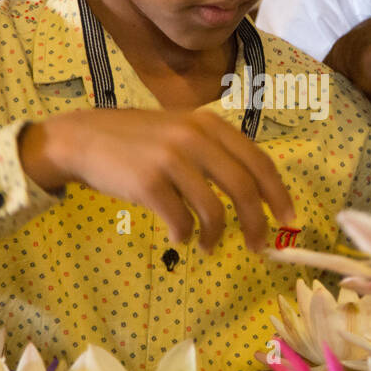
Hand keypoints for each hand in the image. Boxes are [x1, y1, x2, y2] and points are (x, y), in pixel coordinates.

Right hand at [18, 109, 296, 251]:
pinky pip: (181, 220)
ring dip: (216, 236)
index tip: (288, 219)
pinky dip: (185, 234)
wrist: (82, 139)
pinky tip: (180, 236)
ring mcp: (171, 160)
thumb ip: (214, 151)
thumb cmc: (136, 140)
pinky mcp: (149, 183)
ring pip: (214, 210)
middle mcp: (195, 137)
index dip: (278, 193)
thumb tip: (253, 193)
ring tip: (208, 246)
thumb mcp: (180, 131)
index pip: (258, 160)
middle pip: (244, 188)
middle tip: (258, 245)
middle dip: (257, 222)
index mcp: (209, 124)